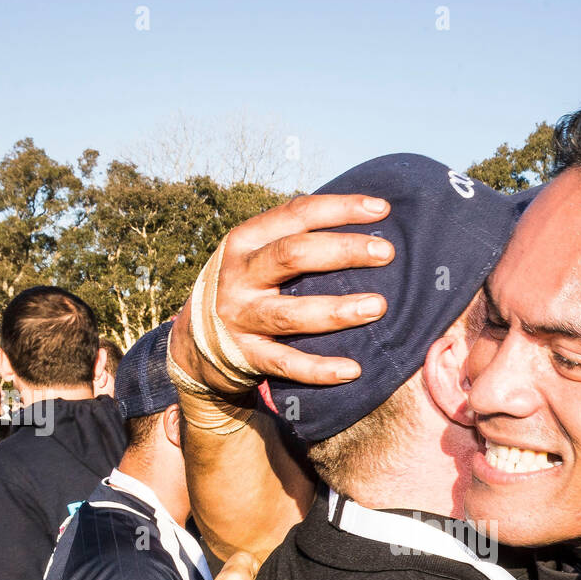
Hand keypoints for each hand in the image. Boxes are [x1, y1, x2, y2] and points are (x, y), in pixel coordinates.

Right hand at [169, 192, 395, 393]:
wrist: (195, 341)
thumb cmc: (248, 286)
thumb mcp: (257, 254)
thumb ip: (295, 238)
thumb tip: (367, 222)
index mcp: (246, 240)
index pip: (296, 214)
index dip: (340, 208)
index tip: (382, 209)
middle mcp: (240, 275)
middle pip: (293, 255)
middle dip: (343, 251)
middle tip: (385, 252)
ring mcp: (241, 317)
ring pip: (291, 314)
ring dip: (336, 310)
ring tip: (377, 307)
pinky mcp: (247, 356)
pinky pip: (286, 364)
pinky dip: (319, 369)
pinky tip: (352, 370)